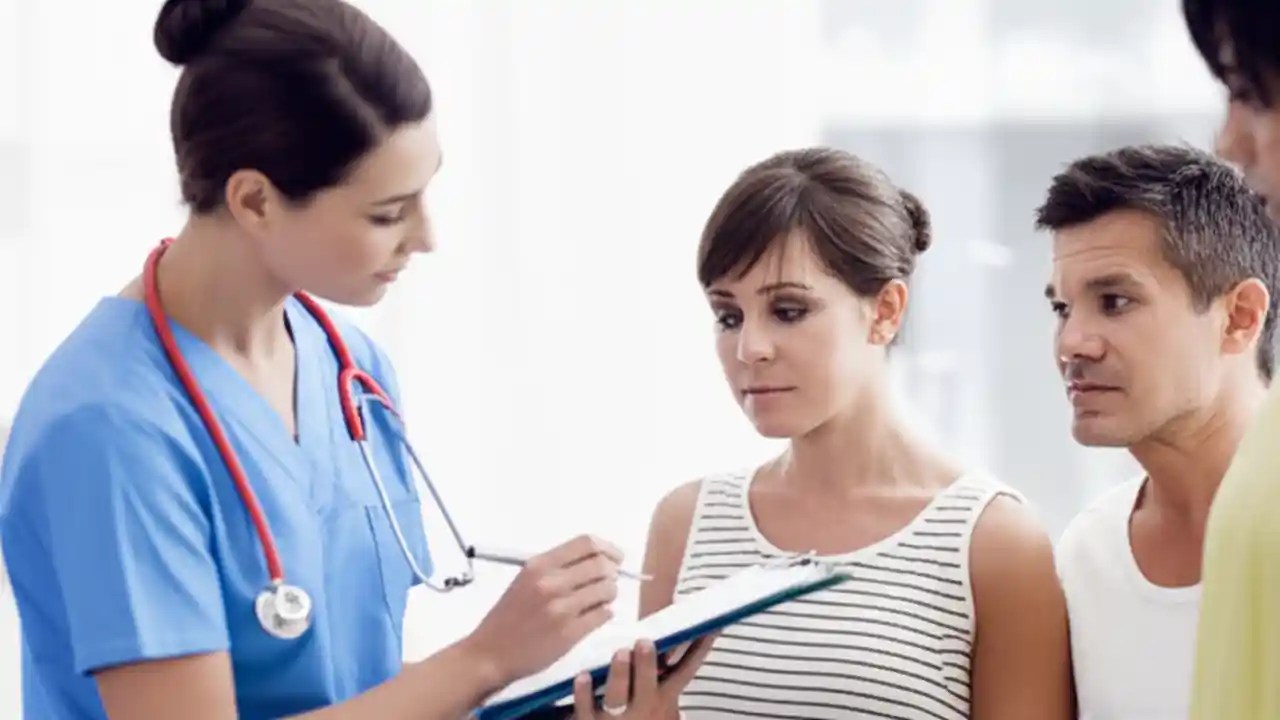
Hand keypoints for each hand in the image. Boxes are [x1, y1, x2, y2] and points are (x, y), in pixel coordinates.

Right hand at [462, 535, 622, 686]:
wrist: (491, 652)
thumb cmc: (509, 616)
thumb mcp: (526, 580)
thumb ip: (557, 567)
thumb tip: (597, 560)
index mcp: (539, 565)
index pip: (586, 544)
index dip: (608, 548)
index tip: (615, 557)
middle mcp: (551, 583)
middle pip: (601, 565)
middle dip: (612, 572)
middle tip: (609, 580)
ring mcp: (561, 608)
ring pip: (607, 590)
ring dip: (610, 593)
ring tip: (600, 600)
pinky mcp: (570, 632)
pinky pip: (603, 614)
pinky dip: (605, 613)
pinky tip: (596, 615)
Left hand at [571, 637, 714, 718]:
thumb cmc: (637, 717)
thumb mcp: (656, 701)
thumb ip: (661, 672)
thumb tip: (666, 626)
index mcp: (663, 697)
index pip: (685, 671)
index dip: (699, 651)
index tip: (709, 627)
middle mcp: (643, 707)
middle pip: (648, 685)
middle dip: (647, 664)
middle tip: (644, 642)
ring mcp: (616, 717)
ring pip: (618, 695)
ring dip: (620, 674)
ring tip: (620, 653)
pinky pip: (585, 707)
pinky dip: (584, 693)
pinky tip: (582, 676)